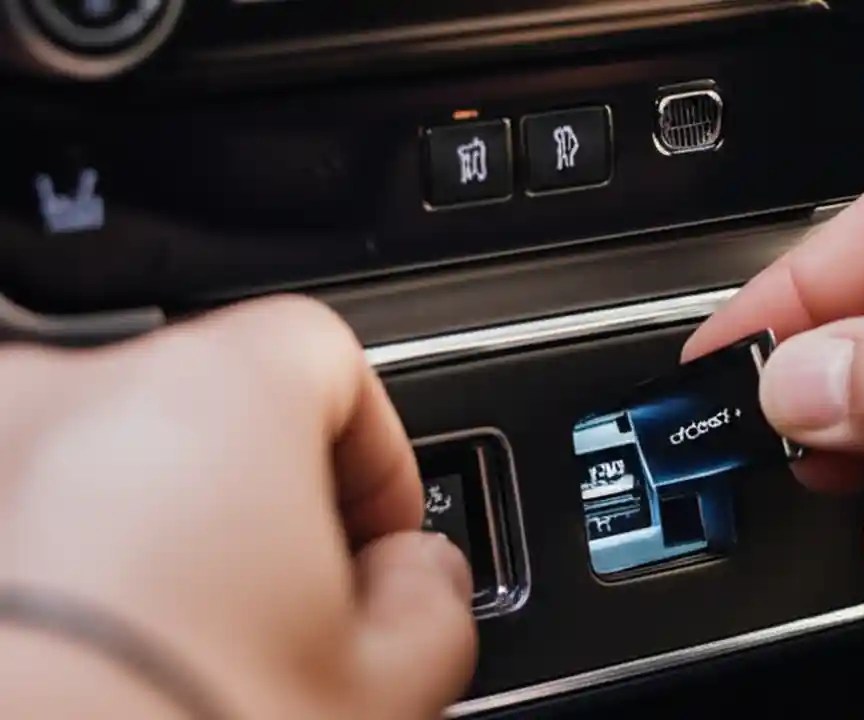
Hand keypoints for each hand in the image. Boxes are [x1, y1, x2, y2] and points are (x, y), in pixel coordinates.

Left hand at [0, 297, 475, 717]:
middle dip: (262, 507)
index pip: (327, 355)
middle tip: (289, 621)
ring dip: (151, 541)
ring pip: (102, 470)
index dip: (379, 453)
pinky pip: (23, 523)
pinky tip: (85, 670)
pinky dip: (59, 577)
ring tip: (173, 659)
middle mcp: (71, 395)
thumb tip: (417, 581)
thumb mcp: (381, 692)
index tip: (385, 541)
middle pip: (209, 412)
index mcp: (214, 395)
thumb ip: (433, 599)